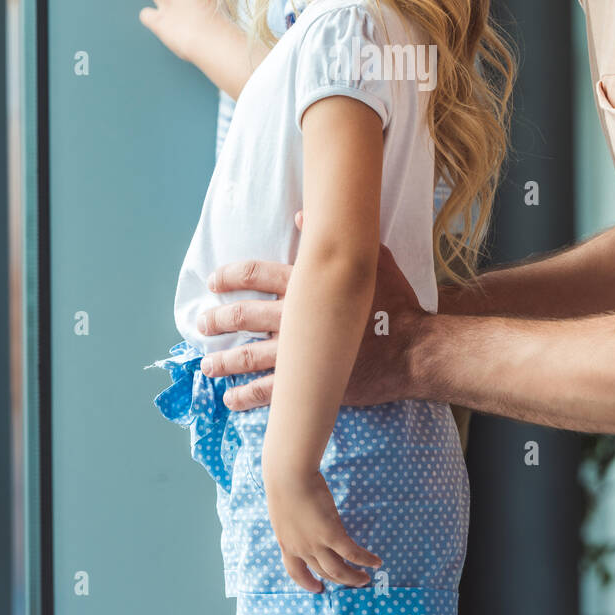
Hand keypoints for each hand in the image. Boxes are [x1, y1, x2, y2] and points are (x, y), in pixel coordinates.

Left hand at [199, 213, 424, 409]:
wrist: (412, 350)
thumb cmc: (396, 303)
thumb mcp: (373, 262)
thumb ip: (335, 241)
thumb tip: (303, 215)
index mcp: (307, 286)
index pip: (256, 275)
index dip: (230, 276)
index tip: (213, 281)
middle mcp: (296, 318)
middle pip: (243, 316)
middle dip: (218, 320)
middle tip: (202, 323)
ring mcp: (299, 353)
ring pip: (247, 356)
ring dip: (223, 361)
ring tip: (207, 364)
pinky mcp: (309, 383)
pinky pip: (268, 392)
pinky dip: (246, 396)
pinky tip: (231, 400)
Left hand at [262, 460, 381, 592]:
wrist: (288, 476)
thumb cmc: (284, 483)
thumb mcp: (284, 510)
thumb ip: (293, 522)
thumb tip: (302, 520)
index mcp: (287, 543)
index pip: (295, 572)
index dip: (307, 583)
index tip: (317, 589)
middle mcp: (301, 549)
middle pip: (323, 572)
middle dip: (339, 580)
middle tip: (353, 582)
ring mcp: (316, 544)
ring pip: (337, 571)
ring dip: (353, 577)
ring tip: (365, 579)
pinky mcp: (332, 534)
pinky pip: (352, 553)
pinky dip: (365, 560)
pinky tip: (376, 561)